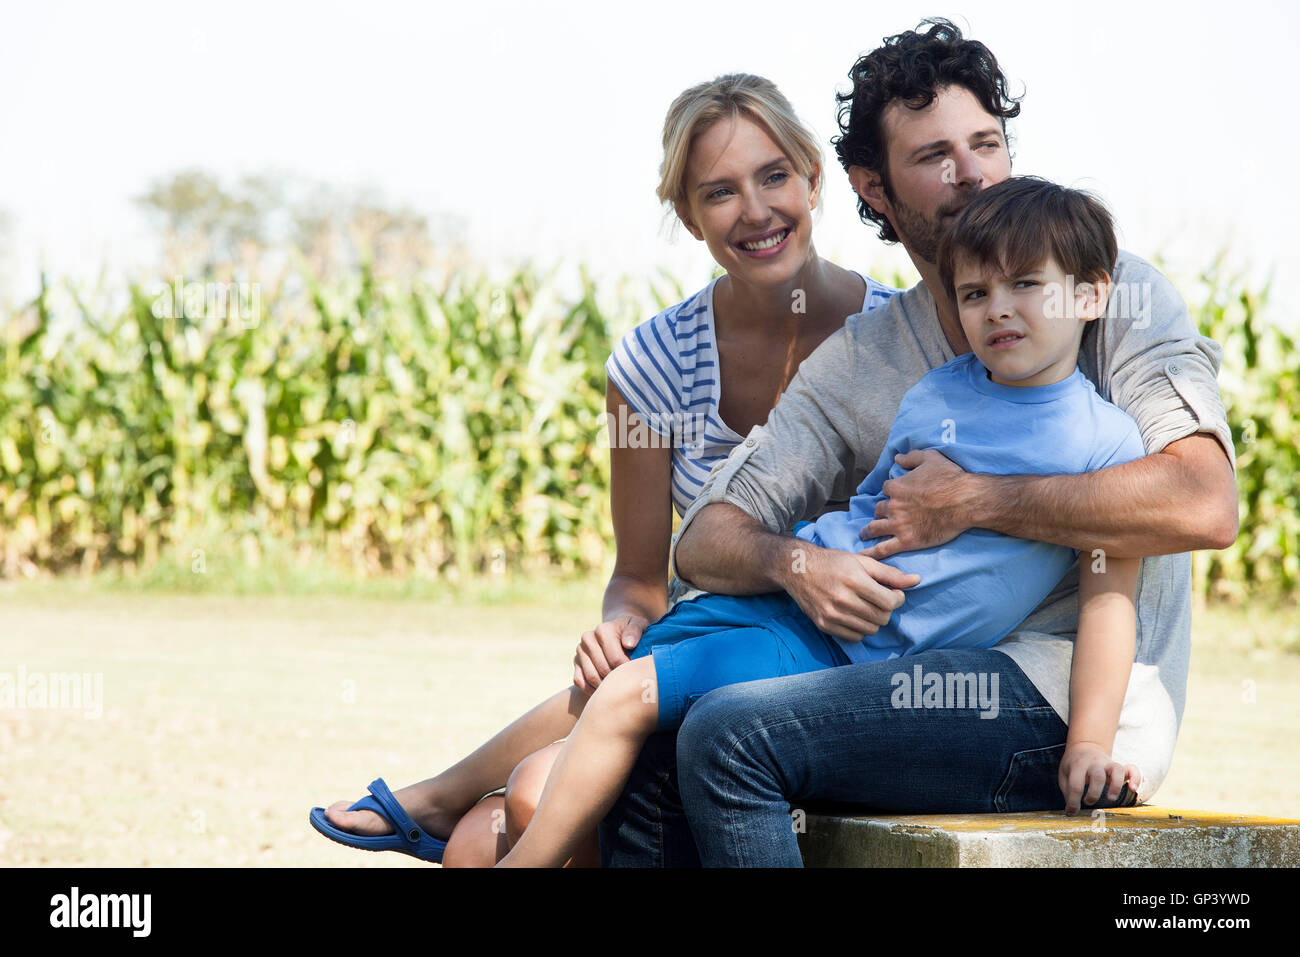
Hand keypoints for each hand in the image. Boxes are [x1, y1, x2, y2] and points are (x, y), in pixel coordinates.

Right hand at [573, 614, 648, 693]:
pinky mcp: (576, 662)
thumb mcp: (638, 625)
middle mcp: (588, 638)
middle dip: (617, 680)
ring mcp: (580, 651)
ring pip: (591, 677)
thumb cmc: (631, 632)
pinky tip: (605, 690)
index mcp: (603, 630)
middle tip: (629, 685)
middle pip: (603, 669)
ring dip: (605, 687)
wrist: (618, 632)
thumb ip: (635, 631)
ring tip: (619, 689)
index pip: (615, 659)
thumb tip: (629, 644)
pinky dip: (591, 690)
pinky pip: (579, 681)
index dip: (627, 670)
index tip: (636, 675)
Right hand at [782, 542, 920, 641]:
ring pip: (871, 630)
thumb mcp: (861, 561)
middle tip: (880, 599)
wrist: (797, 569)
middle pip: (882, 618)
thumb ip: (890, 573)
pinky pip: (855, 637)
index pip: (889, 602)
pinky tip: (854, 615)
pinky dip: (860, 629)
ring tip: (866, 606)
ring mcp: (832, 615)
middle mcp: (842, 600)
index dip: (897, 599)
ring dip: (874, 620)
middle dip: (886, 609)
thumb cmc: (832, 562)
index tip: (893, 593)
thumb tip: (917, 580)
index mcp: (854, 580)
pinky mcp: (824, 625)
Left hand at [859, 449, 973, 559]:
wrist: (965, 501)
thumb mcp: (930, 458)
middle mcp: (894, 506)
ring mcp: (898, 525)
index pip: (886, 489)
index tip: (894, 495)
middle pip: (879, 508)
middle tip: (882, 515)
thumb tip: (897, 458)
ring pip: (875, 528)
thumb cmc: (950, 478)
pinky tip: (864, 555)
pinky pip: (883, 548)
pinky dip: (872, 552)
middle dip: (881, 511)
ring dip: (868, 530)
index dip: (890, 491)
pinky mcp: (907, 541)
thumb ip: (911, 457)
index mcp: (897, 487)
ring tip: (865, 534)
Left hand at [1058, 741, 1140, 815]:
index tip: (1072, 812)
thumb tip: (1071, 812)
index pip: (1075, 783)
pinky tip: (1133, 788)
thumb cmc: (1074, 765)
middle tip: (1089, 802)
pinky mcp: (1119, 767)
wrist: (1085, 746)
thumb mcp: (1064, 774)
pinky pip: (1132, 769)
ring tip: (1111, 798)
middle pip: (1097, 775)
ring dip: (1116, 785)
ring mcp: (1108, 764)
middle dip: (1094, 792)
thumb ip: (1068, 791)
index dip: (1073, 801)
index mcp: (1078, 765)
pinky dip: (1136, 778)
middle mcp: (1094, 763)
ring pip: (1117, 770)